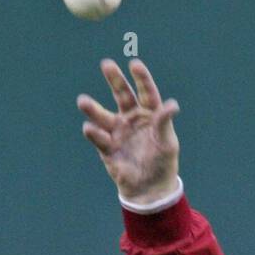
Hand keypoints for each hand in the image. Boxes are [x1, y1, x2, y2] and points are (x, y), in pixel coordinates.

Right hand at [77, 59, 179, 203]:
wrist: (150, 190)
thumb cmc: (162, 164)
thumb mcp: (167, 144)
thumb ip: (164, 123)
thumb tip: (172, 105)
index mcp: (150, 115)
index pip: (146, 93)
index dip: (141, 79)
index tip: (134, 64)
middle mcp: (131, 118)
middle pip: (122, 95)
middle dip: (115, 80)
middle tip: (107, 64)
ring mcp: (117, 131)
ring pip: (103, 115)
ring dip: (92, 108)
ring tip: (82, 101)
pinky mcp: (107, 147)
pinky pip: (98, 138)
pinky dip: (93, 133)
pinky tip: (89, 128)